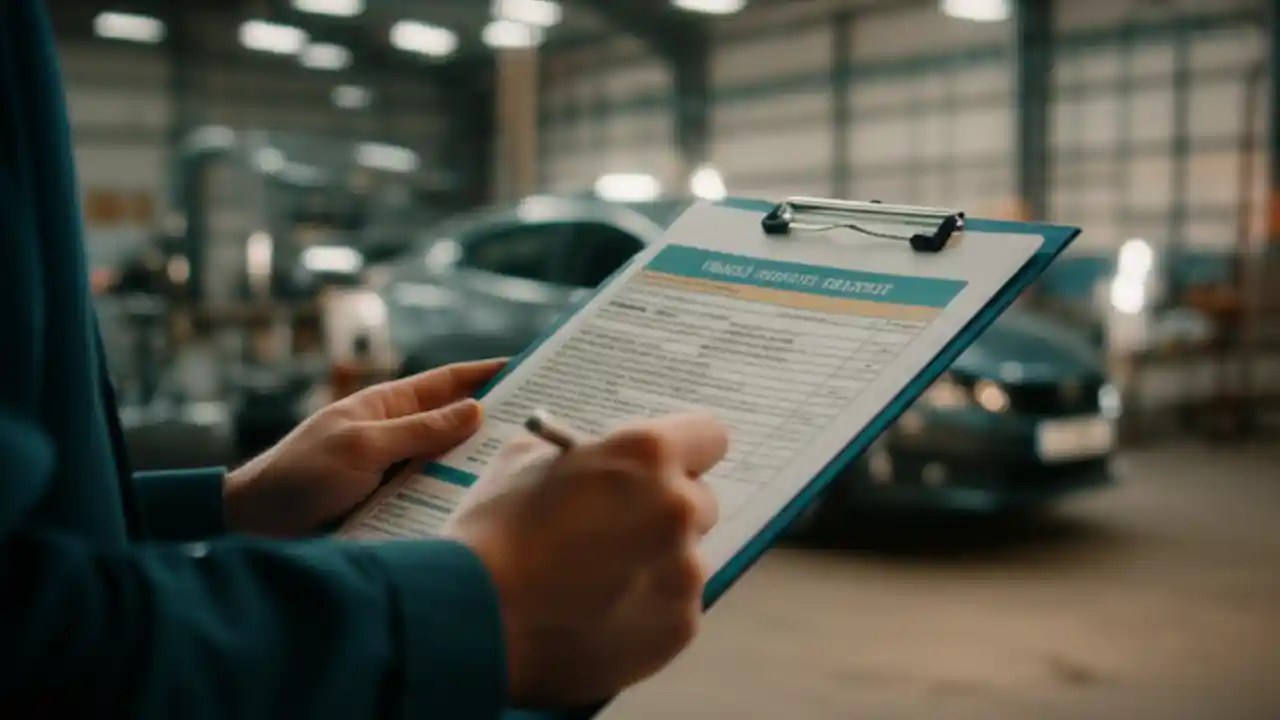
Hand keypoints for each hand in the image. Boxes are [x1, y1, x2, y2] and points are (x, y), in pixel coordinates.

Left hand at [225, 359, 504, 536]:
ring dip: (480, 468)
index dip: (487, 372)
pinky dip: (457, 501)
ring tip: (525, 470)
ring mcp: (395, 472)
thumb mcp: (362, 448)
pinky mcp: (393, 506)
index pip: (447, 382)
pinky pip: (434, 499)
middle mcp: (396, 435)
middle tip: (542, 424)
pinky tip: (484, 510)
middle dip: (496, 422)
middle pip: (456, 425)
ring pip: (450, 465)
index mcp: (386, 406)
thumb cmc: (298, 477)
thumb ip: (418, 430)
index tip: (530, 366)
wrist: (254, 528)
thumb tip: (475, 410)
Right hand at [444, 411, 727, 707]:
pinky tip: (598, 614)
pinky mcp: (679, 626)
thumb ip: (579, 454)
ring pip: (685, 557)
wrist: (472, 620)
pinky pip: (675, 605)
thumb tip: (595, 460)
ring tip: (597, 580)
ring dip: (655, 561)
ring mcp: (684, 573)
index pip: (709, 435)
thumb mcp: (524, 460)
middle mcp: (678, 508)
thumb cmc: (493, 531)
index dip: (683, 449)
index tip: (660, 466)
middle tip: (618, 526)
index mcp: (647, 454)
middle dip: (665, 509)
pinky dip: (646, 607)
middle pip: (700, 501)